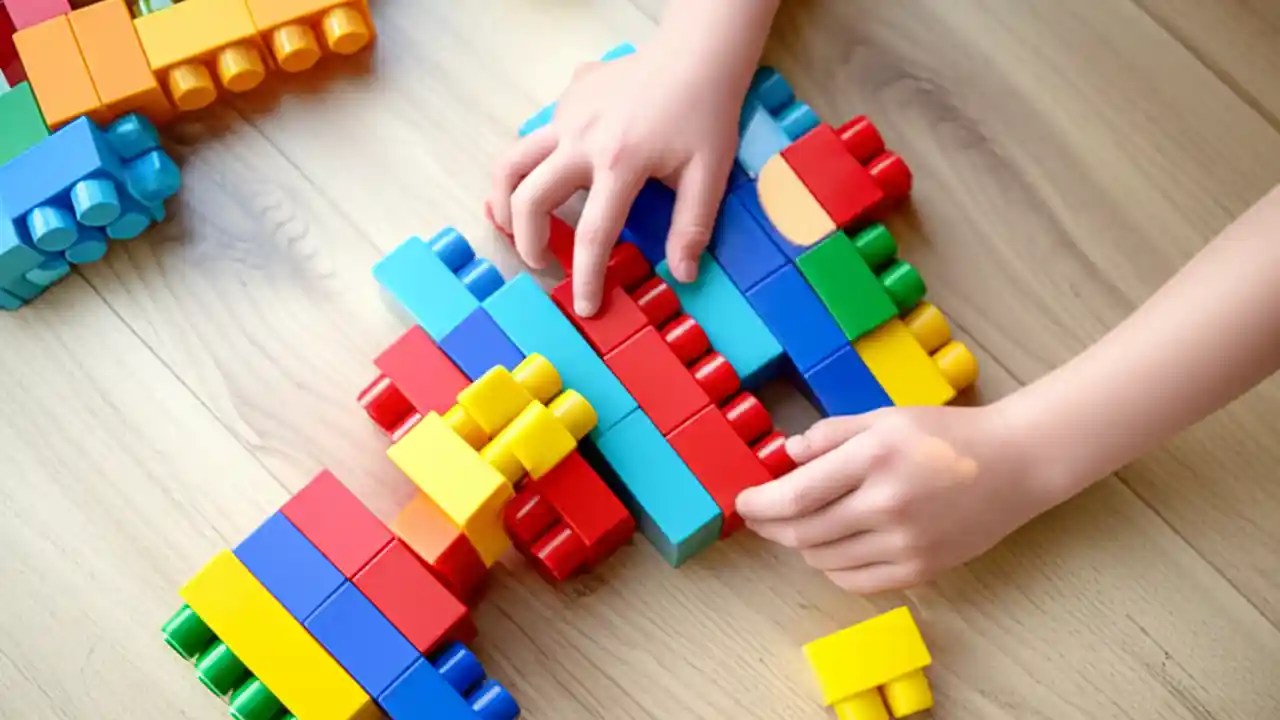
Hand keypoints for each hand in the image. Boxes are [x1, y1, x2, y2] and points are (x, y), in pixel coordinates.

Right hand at [488, 44, 742, 316]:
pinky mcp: (564, 101)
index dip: (587, 277)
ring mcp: (567, 117)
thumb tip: (683, 275)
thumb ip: (692, 226)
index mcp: (620, 162)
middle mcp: (582, 140)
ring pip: (511, 164)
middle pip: (529, 199)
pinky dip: (525, 168)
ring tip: (513, 228)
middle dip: (528, 243)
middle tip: (544, 265)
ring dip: (504, 202)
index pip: (593, 234)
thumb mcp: (709, 173)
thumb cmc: (705, 112)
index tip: (586, 306)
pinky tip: (543, 182)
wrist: (694, 53)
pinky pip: (532, 140)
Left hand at [736, 404, 1067, 593]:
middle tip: (761, 517)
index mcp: (874, 457)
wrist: (1015, 465)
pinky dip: (832, 567)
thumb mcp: (885, 418)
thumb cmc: (947, 435)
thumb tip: (787, 455)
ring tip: (803, 525)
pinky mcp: (921, 571)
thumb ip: (831, 434)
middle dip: (772, 527)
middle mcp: (886, 504)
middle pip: (803, 532)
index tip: (743, 503)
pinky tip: (833, 547)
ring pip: (823, 559)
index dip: (759, 504)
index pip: (796, 494)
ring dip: (802, 545)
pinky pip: (854, 581)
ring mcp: (905, 543)